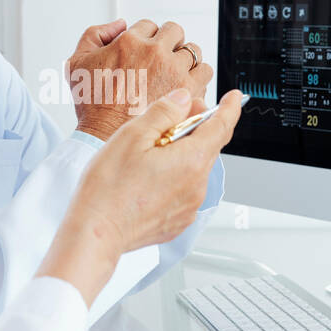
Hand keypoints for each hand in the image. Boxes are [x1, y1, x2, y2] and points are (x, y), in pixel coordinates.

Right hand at [38, 88, 242, 304]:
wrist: (96, 232)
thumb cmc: (109, 187)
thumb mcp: (132, 135)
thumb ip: (164, 112)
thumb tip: (183, 99)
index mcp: (192, 160)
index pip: (222, 126)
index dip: (229, 108)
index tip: (234, 98)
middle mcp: (197, 185)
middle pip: (207, 147)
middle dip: (195, 129)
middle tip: (169, 119)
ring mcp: (189, 206)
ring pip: (194, 169)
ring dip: (180, 155)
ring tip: (146, 155)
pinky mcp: (178, 221)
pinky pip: (183, 191)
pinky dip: (173, 179)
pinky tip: (146, 179)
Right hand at [66, 18, 213, 141]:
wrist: (103, 136)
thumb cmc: (91, 105)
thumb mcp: (76, 62)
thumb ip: (94, 35)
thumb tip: (119, 24)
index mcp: (130, 42)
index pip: (149, 25)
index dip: (146, 39)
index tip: (144, 53)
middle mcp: (155, 52)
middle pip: (174, 32)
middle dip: (168, 44)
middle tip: (162, 61)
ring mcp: (174, 70)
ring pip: (193, 51)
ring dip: (186, 59)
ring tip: (176, 74)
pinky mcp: (188, 89)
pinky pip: (205, 72)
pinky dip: (198, 77)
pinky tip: (186, 87)